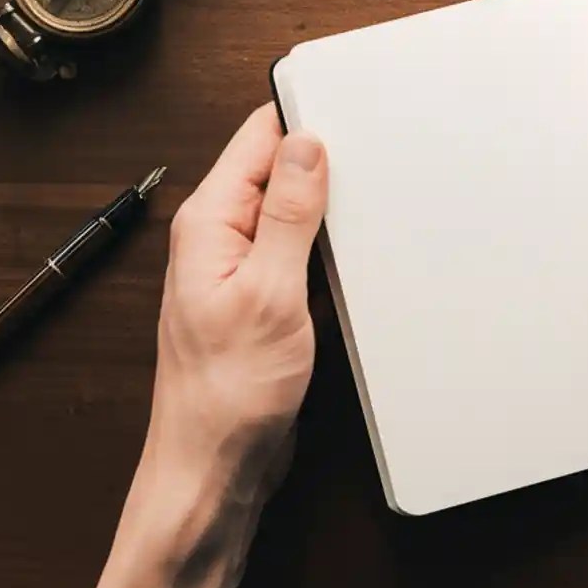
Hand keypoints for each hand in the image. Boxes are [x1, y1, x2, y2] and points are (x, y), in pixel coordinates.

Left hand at [77, 105, 327, 587]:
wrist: (215, 468)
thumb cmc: (227, 395)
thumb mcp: (270, 293)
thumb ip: (290, 216)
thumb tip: (306, 147)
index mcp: (210, 224)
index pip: (259, 141)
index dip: (306, 123)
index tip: (354, 119)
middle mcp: (220, 242)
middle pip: (279, 175)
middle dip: (326, 169)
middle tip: (377, 172)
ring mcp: (242, 274)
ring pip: (294, 219)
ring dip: (329, 217)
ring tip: (372, 216)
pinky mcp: (263, 305)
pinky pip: (299, 259)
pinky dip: (327, 256)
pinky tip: (353, 264)